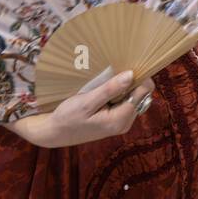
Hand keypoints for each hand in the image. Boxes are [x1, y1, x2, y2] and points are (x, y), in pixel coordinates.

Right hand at [4, 70, 153, 147]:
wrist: (54, 133)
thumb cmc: (68, 117)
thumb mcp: (87, 101)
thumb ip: (110, 89)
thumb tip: (131, 74)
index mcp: (120, 120)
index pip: (143, 91)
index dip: (138, 76)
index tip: (126, 65)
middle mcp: (125, 123)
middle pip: (141, 94)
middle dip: (131, 81)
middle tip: (113, 73)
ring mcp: (121, 122)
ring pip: (134, 97)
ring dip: (124, 86)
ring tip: (106, 82)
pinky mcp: (116, 120)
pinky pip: (126, 101)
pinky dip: (119, 93)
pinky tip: (105, 90)